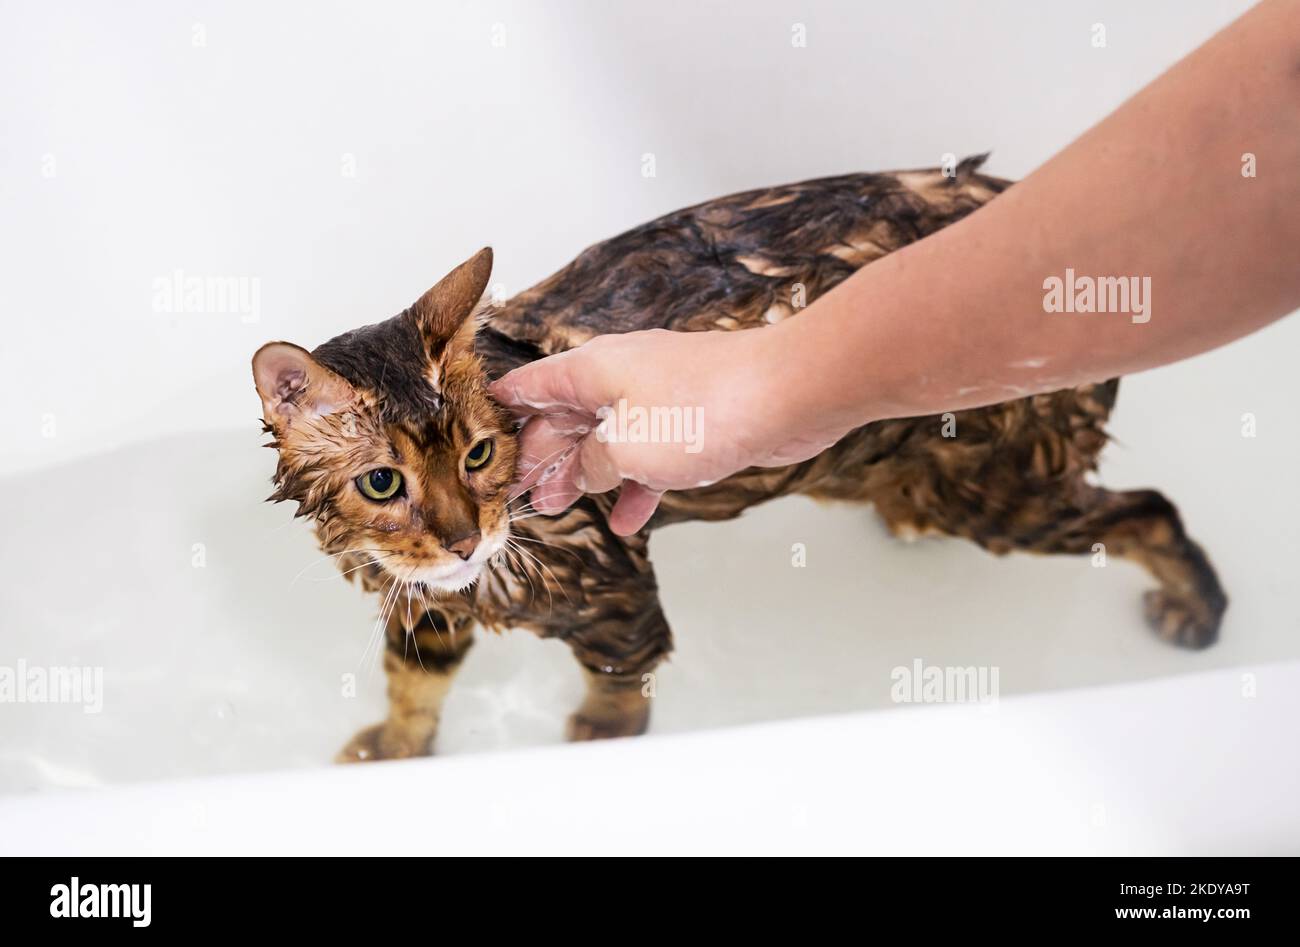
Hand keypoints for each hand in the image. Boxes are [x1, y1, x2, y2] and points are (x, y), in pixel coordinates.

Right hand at [490, 327, 850, 534]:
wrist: (790, 393)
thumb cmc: (706, 410)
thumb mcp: (627, 448)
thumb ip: (593, 465)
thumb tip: (582, 474)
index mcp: (590, 370)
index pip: (527, 388)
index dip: (499, 418)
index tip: (477, 449)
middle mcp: (619, 378)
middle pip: (564, 418)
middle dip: (540, 457)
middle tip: (518, 496)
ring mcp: (657, 399)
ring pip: (606, 440)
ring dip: (583, 475)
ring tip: (558, 509)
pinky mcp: (691, 423)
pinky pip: (649, 457)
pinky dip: (634, 486)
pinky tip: (627, 521)